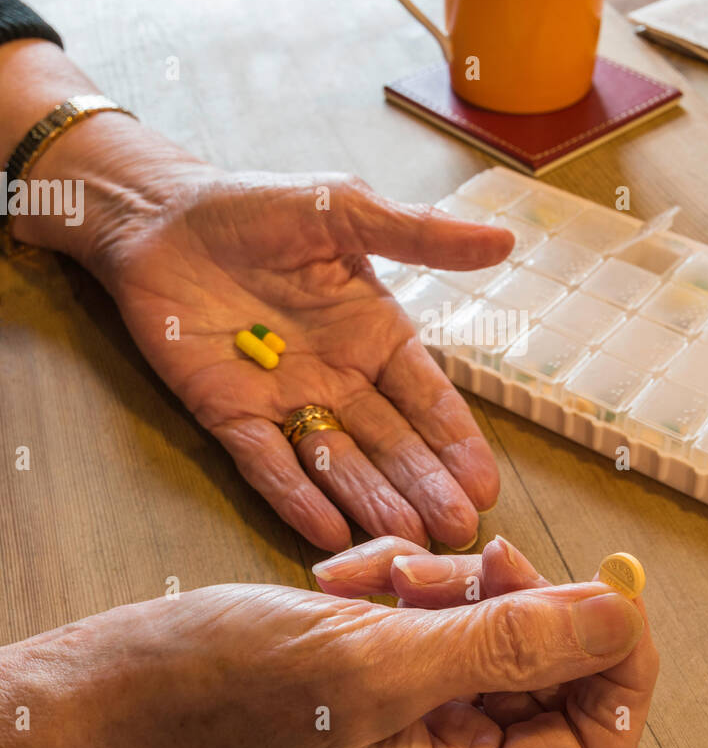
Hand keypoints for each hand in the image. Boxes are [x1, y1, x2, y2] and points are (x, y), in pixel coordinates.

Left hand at [76, 143, 511, 551]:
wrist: (161, 215)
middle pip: (390, 443)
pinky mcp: (228, 415)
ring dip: (370, 502)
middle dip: (423, 487)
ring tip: (403, 541)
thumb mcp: (347, 209)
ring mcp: (285, 402)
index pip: (427, 399)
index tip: (486, 486)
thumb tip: (506, 238)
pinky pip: (266, 463)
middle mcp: (339, 378)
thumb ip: (419, 234)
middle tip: (456, 533)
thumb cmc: (259, 206)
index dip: (455, 442)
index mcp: (375, 334)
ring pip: (337, 463)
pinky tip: (327, 532)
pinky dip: (295, 497)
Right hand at [153, 536, 655, 747]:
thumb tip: (620, 616)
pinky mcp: (396, 668)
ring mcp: (423, 713)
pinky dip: (416, 579)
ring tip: (392, 573)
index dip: (619, 670)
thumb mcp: (380, 661)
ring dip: (459, 584)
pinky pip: (447, 612)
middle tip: (487, 560)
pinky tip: (359, 575)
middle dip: (523, 606)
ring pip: (499, 631)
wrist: (141, 678)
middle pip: (553, 679)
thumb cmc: (237, 689)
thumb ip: (507, 642)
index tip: (610, 594)